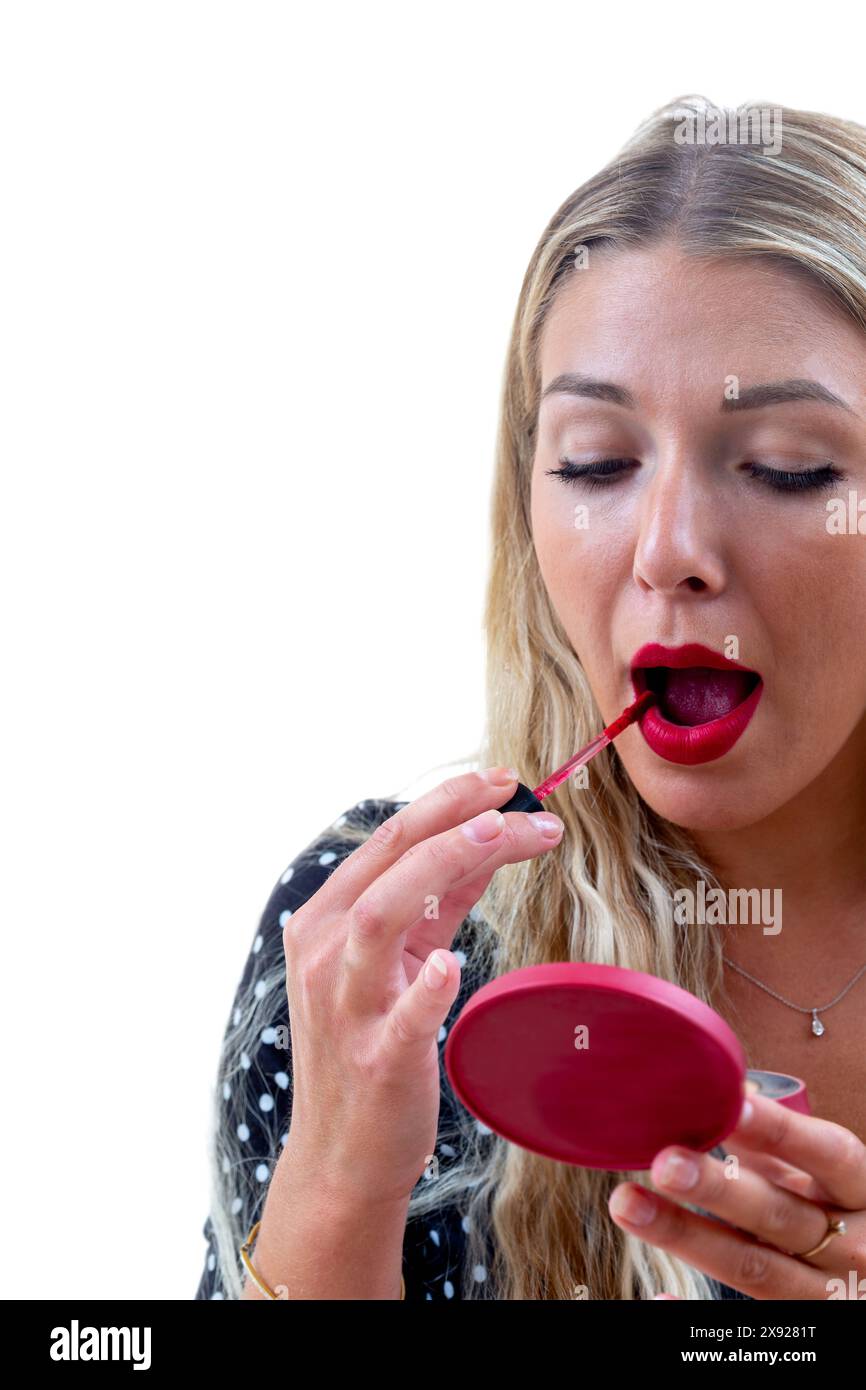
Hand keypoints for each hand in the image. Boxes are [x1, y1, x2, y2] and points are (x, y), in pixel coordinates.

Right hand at [282, 767, 564, 1209]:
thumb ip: (439, 901)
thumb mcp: (400, 960)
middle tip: (516, 797)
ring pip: (380, 917)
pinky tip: (449, 965)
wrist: (342, 1156)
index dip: (445, 802)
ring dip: (440, 868)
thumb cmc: (372, 1046)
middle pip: (387, 864)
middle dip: (452, 819)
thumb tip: (491, 840)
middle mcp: (324, 953)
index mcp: (325, 921)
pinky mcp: (376, 1061)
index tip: (503, 779)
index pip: (387, 841)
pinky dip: (423, 987)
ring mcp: (346, 1007)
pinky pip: (400, 1018)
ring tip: (496, 837)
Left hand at [608, 1090, 865, 1298]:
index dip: (779, 1130)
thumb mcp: (828, 1176)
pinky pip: (742, 1323)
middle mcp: (851, 1246)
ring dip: (687, 1236)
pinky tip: (657, 1296)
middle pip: (778, 1216)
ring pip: (752, 1265)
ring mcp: (823, 1293)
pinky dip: (694, 1314)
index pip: (827, 1156)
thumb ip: (778, 1145)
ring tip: (629, 1204)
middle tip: (663, 1163)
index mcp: (861, 1191)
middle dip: (717, 1189)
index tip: (730, 1103)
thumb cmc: (844, 1210)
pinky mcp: (795, 1324)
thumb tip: (721, 1098)